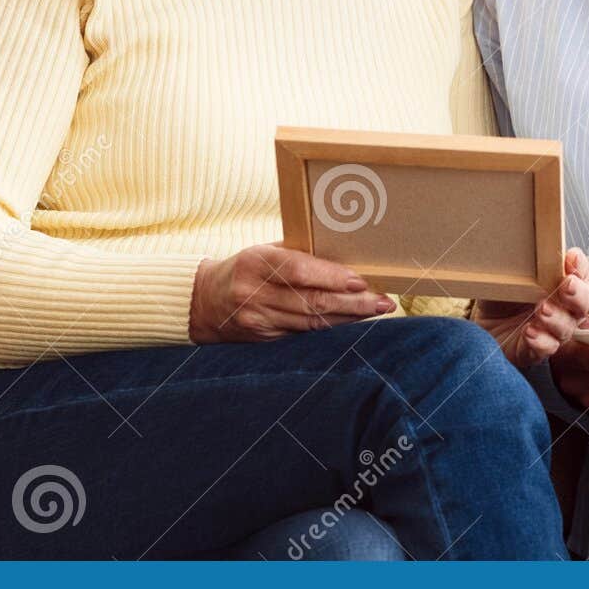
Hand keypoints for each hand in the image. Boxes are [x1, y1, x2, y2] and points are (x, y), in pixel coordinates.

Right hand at [188, 243, 393, 342]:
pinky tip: (352, 321)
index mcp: (255, 263)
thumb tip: (344, 255)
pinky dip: (331, 326)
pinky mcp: (265, 338)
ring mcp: (258, 320)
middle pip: (310, 301)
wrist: (205, 301)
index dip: (331, 278)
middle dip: (352, 303)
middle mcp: (255, 293)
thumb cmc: (246, 267)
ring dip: (348, 317)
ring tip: (376, 310)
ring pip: (311, 321)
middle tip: (383, 302)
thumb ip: (298, 253)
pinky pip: (304, 332)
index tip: (361, 281)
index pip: (298, 271)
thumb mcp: (264, 251)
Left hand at [474, 248, 588, 368]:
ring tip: (542, 309)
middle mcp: (562, 309)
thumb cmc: (499, 295)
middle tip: (567, 285)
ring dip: (556, 318)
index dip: (580, 266)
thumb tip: (529, 240)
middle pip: (585, 303)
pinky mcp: (535, 351)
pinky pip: (546, 349)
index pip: (580, 274)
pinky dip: (541, 341)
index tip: (571, 258)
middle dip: (579, 294)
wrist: (478, 325)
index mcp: (559, 284)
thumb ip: (525, 259)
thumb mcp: (510, 272)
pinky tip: (530, 332)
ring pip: (567, 327)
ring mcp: (551, 331)